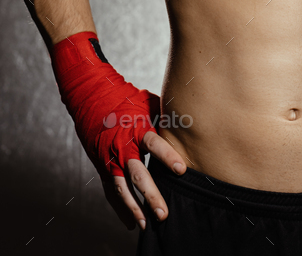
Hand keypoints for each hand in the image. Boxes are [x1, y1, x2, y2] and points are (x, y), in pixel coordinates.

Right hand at [49, 32, 189, 230]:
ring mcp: (111, 159)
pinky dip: (122, 208)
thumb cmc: (126, 98)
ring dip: (135, 208)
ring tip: (148, 224)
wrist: (91, 97)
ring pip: (123, 188)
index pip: (154, 144)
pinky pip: (112, 191)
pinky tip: (131, 223)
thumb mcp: (147, 102)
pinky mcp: (103, 167)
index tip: (181, 170)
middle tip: (164, 213)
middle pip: (138, 174)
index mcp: (137, 128)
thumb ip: (165, 116)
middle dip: (151, 195)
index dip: (167, 156)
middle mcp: (123, 147)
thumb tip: (190, 121)